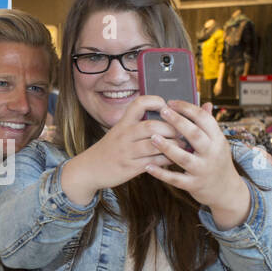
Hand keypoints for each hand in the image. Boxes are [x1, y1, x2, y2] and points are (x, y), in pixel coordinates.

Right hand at [59, 95, 177, 205]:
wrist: (89, 169)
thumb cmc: (110, 149)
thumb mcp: (118, 132)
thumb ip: (136, 125)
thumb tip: (163, 118)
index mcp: (123, 123)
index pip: (139, 104)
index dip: (155, 101)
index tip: (166, 106)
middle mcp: (124, 135)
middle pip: (151, 126)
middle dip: (171, 128)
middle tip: (182, 130)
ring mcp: (127, 152)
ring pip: (154, 145)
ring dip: (172, 145)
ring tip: (182, 145)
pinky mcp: (130, 167)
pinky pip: (153, 162)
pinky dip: (166, 160)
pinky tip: (173, 158)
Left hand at [146, 100, 251, 228]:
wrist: (226, 190)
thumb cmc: (217, 161)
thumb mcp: (218, 143)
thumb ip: (209, 125)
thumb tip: (206, 103)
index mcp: (218, 139)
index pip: (205, 119)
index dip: (188, 109)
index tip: (171, 102)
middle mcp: (212, 153)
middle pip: (195, 135)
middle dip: (178, 122)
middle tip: (163, 111)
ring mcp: (203, 170)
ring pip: (184, 157)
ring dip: (167, 147)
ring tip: (153, 137)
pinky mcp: (194, 185)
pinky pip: (175, 179)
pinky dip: (161, 173)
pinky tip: (148, 166)